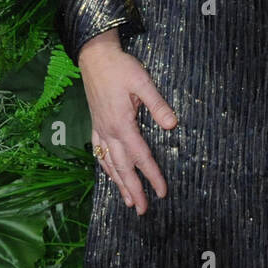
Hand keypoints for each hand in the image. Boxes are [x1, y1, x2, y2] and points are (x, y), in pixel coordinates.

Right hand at [78, 30, 176, 215]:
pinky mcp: (96, 124)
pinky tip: (110, 175)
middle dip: (134, 189)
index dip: (152, 175)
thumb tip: (172, 125)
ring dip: (119, 184)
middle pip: (123, 167)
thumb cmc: (121, 68)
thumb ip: (157, 104)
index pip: (141, 156)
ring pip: (109, 164)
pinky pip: (99, 153)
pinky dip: (105, 168)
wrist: (94, 58)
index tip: (161, 191)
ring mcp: (100, 129)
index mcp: (122, 123)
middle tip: (143, 210)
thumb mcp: (143, 82)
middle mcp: (109, 131)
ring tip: (127, 201)